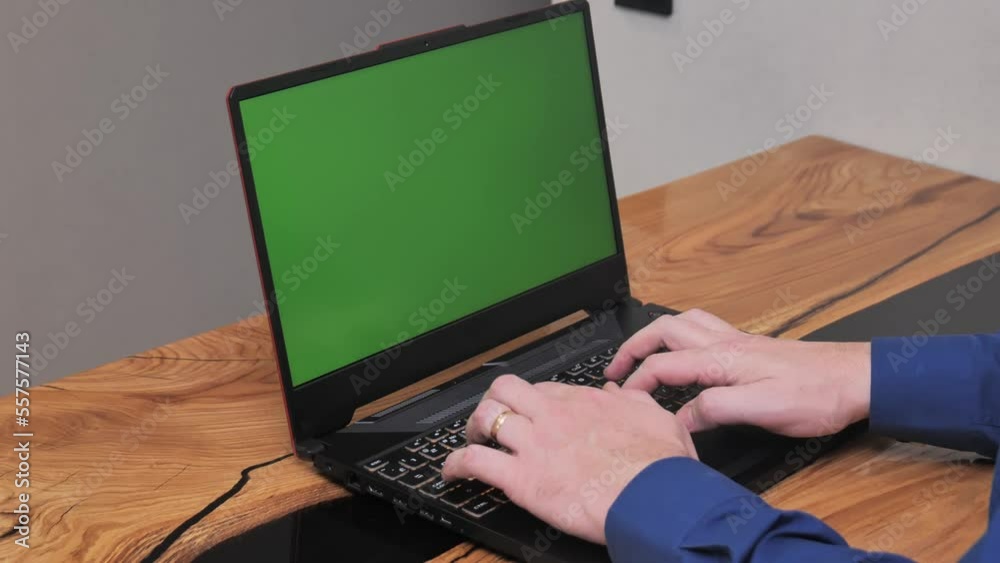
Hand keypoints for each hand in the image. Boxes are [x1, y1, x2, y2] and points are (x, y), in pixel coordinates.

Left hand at [442, 375, 696, 543]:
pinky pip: (475, 462)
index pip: (544, 389)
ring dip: (473, 429)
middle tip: (494, 417)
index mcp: (584, 402)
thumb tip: (619, 392)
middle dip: (494, 401)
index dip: (533, 400)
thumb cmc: (662, 466)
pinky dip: (456, 465)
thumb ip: (633, 401)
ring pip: (485, 418)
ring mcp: (534, 445)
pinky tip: (453, 472)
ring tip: (472, 439)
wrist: (655, 497)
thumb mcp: (657, 417)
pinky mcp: (522, 479)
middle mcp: (553, 416)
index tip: (532, 411)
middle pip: (505, 390)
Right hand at [604, 309, 870, 437]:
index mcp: (721, 359)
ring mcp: (737, 341)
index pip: (663, 367)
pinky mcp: (750, 346)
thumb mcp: (763, 411)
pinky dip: (680, 332)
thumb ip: (715, 409)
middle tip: (615, 370)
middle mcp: (724, 343)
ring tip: (640, 353)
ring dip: (654, 334)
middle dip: (632, 347)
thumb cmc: (817, 395)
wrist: (857, 378)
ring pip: (682, 323)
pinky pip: (702, 327)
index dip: (637, 386)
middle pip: (663, 331)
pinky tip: (685, 349)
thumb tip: (680, 417)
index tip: (625, 406)